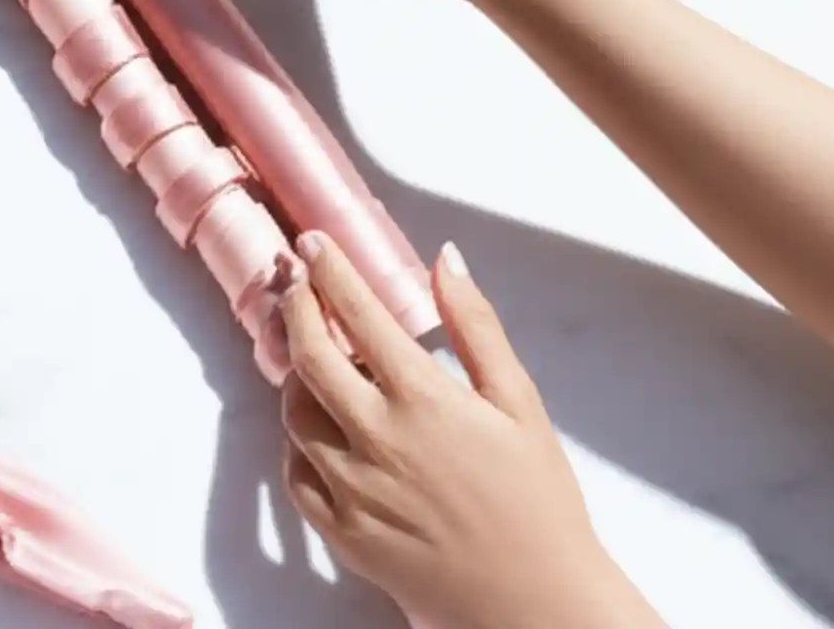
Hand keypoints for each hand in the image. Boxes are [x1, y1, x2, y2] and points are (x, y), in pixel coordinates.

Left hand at [279, 231, 662, 627]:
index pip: (357, 315)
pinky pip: (296, 474)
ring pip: (295, 414)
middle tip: (298, 286)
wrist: (533, 599)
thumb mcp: (520, 401)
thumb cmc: (538, 498)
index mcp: (422, 399)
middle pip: (307, 356)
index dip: (330, 271)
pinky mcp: (341, 532)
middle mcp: (375, 439)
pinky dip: (299, 443)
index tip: (313, 242)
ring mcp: (351, 489)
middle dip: (296, 308)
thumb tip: (446, 259)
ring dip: (296, 375)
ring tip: (317, 358)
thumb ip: (477, 326)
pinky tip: (323, 430)